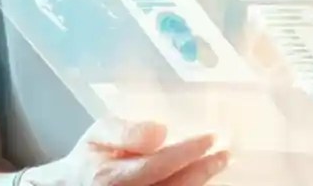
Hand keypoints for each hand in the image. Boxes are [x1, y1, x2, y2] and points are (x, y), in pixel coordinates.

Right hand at [21, 119, 228, 185]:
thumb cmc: (88, 158)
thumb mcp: (99, 134)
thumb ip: (128, 132)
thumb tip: (161, 132)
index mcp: (110, 177)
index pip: (158, 165)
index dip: (188, 153)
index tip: (210, 138)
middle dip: (203, 171)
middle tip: (223, 155)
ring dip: (198, 182)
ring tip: (215, 164)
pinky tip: (198, 178)